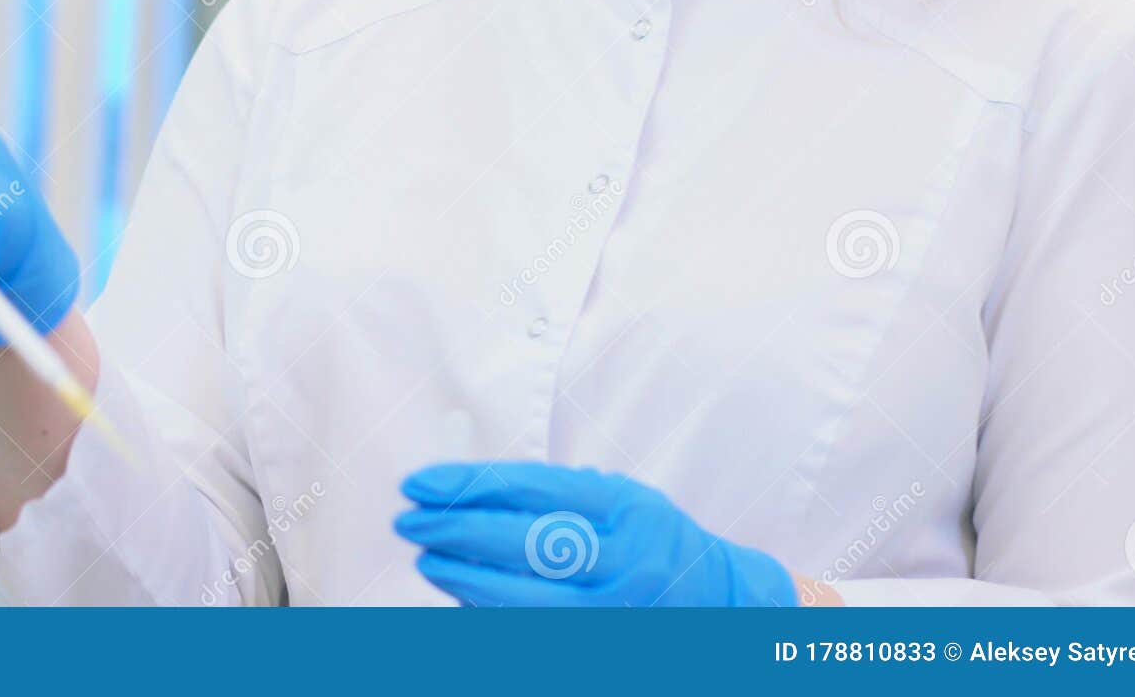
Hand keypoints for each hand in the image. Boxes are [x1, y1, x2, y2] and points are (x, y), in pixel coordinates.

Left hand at [395, 461, 799, 606]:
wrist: (725, 606)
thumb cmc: (654, 541)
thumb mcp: (620, 500)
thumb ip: (555, 495)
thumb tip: (466, 495)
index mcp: (628, 509)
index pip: (532, 490)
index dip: (468, 484)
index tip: (419, 483)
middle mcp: (627, 562)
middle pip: (523, 544)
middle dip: (455, 530)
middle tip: (409, 521)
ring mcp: (617, 615)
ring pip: (524, 601)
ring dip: (465, 581)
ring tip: (428, 561)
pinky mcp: (604, 651)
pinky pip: (534, 637)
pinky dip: (491, 619)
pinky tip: (461, 604)